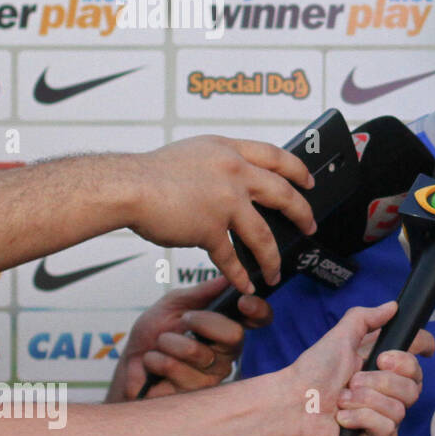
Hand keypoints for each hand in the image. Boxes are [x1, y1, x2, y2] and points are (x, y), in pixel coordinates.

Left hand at [106, 277, 271, 401]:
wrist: (128, 366)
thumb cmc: (153, 335)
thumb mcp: (174, 304)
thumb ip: (202, 292)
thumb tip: (227, 277)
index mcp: (227, 328)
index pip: (258, 319)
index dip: (258, 310)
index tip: (243, 301)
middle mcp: (226, 353)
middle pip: (234, 335)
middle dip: (203, 321)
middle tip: (183, 321)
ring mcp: (212, 375)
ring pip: (198, 352)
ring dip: (168, 343)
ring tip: (159, 347)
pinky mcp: (193, 395)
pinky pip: (175, 369)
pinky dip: (155, 360)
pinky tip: (154, 365)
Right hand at [124, 136, 316, 293]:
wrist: (125, 187)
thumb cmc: (149, 172)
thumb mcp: (193, 152)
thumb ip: (219, 163)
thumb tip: (235, 176)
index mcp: (230, 151)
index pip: (276, 156)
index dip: (297, 170)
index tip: (308, 181)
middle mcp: (234, 172)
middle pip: (283, 194)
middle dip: (302, 214)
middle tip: (309, 226)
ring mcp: (225, 201)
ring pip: (263, 235)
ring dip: (272, 257)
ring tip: (277, 272)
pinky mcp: (210, 228)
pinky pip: (232, 257)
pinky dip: (240, 274)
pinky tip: (246, 285)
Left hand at [281, 301, 429, 435]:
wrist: (290, 404)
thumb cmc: (310, 373)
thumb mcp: (340, 337)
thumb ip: (366, 318)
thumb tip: (392, 307)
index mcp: (381, 370)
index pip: (416, 361)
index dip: (422, 351)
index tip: (423, 348)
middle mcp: (385, 396)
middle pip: (415, 384)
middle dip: (382, 379)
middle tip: (355, 378)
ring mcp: (380, 421)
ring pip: (401, 407)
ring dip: (366, 400)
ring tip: (342, 400)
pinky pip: (387, 428)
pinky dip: (362, 419)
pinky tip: (342, 419)